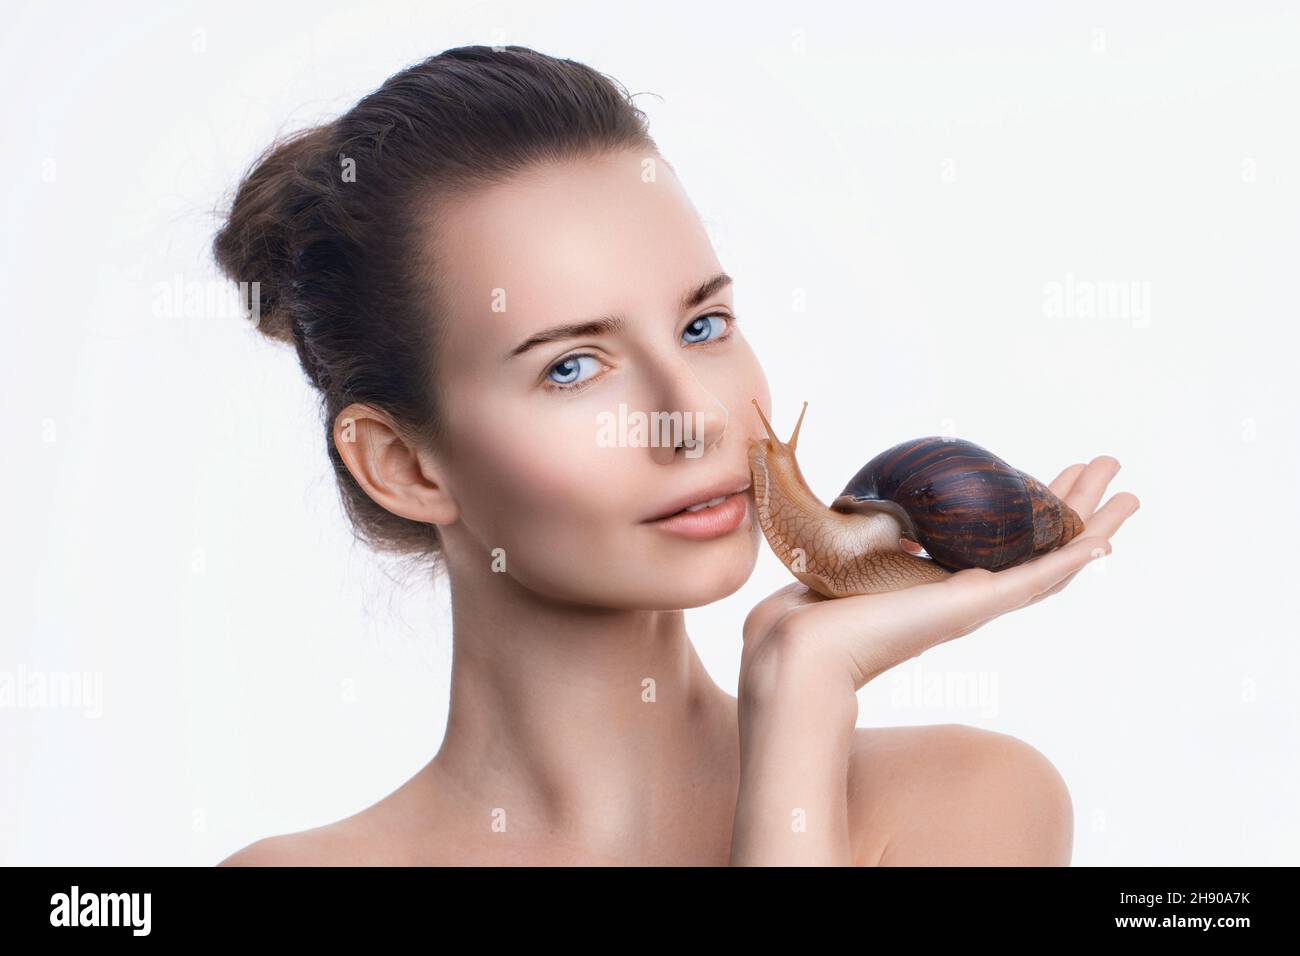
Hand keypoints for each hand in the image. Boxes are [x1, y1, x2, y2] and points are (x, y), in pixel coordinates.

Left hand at [739, 455, 1139, 697]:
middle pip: (1043, 548)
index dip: (1038, 511)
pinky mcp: (972, 609)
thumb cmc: (815, 611)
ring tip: (1128, 495)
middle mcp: (970, 596)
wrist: (802, 647)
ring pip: (1054, 565)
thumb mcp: (855, 556)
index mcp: (945, 583)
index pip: (1007, 544)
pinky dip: (1072, 562)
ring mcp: (977, 605)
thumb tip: (885, 515)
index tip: (1062, 476)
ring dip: (1093, 528)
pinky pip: (1035, 583)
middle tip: (1111, 470)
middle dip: (1078, 506)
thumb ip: (879, 538)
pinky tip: (1103, 542)